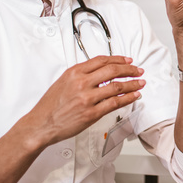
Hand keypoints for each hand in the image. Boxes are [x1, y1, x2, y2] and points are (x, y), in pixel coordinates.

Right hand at [22, 56, 144, 148]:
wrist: (41, 124)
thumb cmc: (50, 106)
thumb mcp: (63, 82)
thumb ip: (80, 75)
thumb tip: (99, 72)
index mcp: (74, 72)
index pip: (101, 60)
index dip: (118, 59)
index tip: (127, 60)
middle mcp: (81, 83)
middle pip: (112, 71)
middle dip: (129, 69)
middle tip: (138, 70)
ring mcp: (87, 98)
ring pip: (117, 86)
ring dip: (132, 84)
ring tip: (140, 83)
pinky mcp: (92, 113)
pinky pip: (115, 103)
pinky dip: (128, 98)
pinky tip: (134, 96)